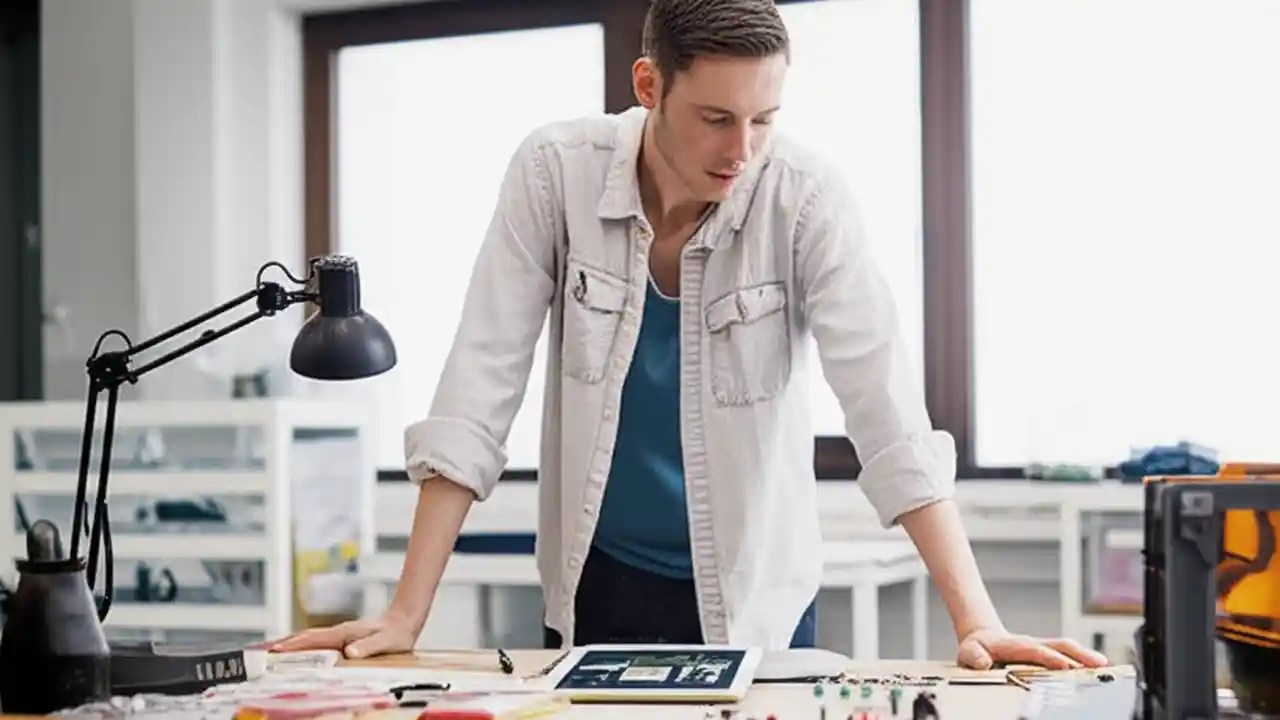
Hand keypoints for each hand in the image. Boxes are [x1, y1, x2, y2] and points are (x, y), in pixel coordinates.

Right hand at [269, 611, 418, 659]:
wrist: (405, 620)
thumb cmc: (396, 634)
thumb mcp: (385, 642)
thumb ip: (368, 647)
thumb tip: (350, 652)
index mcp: (345, 633)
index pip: (314, 639)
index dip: (295, 645)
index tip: (276, 649)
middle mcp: (339, 632)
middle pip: (307, 637)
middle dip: (287, 644)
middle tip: (265, 652)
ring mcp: (340, 634)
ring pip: (312, 639)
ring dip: (294, 644)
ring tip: (275, 652)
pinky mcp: (344, 639)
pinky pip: (320, 643)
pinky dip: (306, 646)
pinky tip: (302, 653)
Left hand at [956, 627, 1108, 669]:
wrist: (982, 639)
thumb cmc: (977, 649)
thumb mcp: (968, 652)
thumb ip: (974, 657)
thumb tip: (984, 662)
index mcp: (1015, 645)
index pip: (1035, 651)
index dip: (1050, 658)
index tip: (1065, 665)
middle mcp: (1033, 644)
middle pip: (1059, 645)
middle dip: (1078, 654)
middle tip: (1098, 664)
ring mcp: (1042, 648)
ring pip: (1067, 649)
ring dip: (1085, 656)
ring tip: (1104, 666)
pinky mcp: (1047, 654)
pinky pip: (1068, 655)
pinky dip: (1083, 660)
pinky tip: (1098, 669)